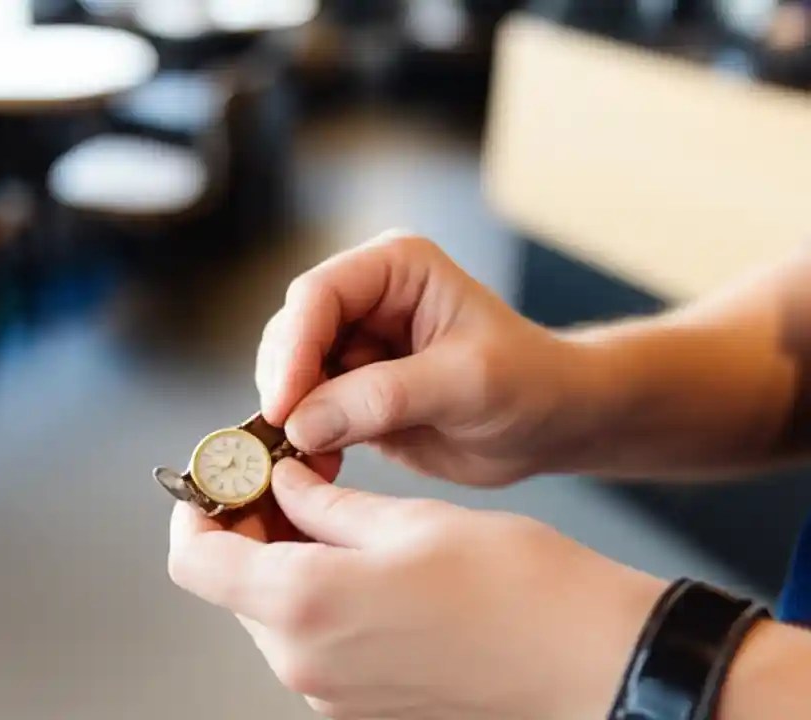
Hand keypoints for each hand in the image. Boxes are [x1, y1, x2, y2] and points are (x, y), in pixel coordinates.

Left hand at [169, 460, 666, 719]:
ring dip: (282, 562)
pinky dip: (315, 598)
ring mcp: (331, 695)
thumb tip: (282, 480)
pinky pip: (311, 643)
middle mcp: (303, 662)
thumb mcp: (409, 519)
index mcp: (304, 604)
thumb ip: (325, 502)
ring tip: (332, 513)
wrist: (595, 665)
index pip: (195, 560)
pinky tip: (360, 563)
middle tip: (286, 478)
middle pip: (231, 587)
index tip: (221, 476)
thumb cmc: (518, 588)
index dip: (196, 510)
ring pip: (271, 614)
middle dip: (246, 527)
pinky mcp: (360, 709)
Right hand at [256, 230, 588, 485]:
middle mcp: (364, 299)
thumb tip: (300, 423)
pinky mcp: (348, 393)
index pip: (318, 296)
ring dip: (288, 420)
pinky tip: (317, 466)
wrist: (553, 424)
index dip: (292, 349)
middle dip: (283, 387)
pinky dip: (302, 442)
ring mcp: (352, 347)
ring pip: (289, 378)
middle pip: (290, 335)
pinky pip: (305, 414)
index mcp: (394, 268)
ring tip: (302, 459)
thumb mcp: (466, 384)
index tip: (283, 406)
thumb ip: (383, 397)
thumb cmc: (529, 383)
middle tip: (281, 439)